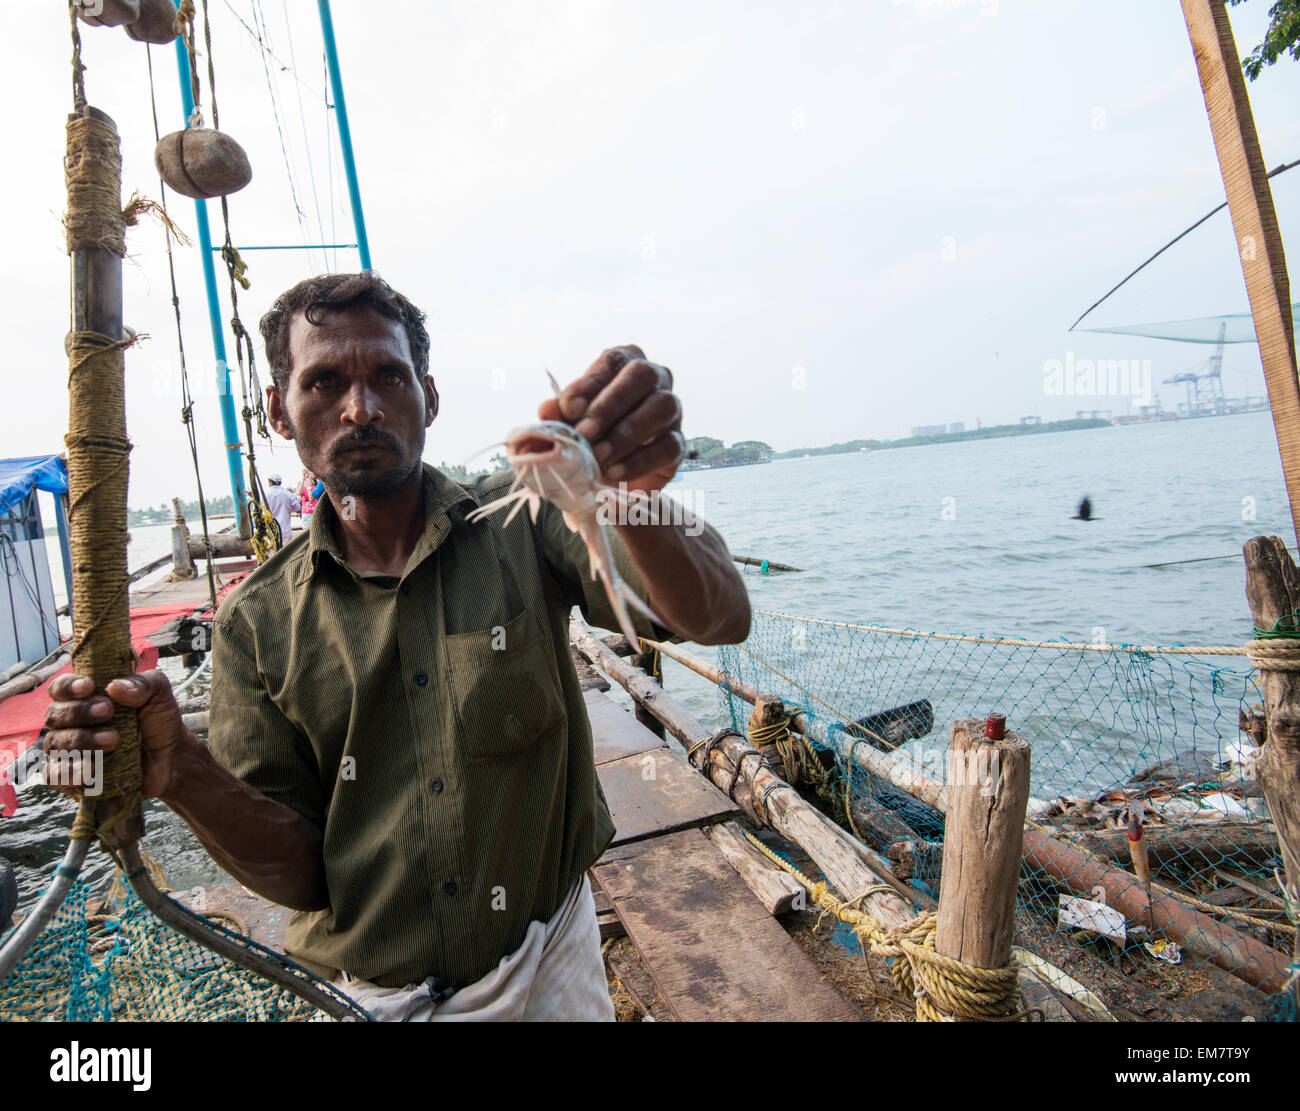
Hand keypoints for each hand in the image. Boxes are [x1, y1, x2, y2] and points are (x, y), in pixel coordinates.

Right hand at [43, 671, 190, 801]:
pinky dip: (68, 771)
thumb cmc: (158, 723)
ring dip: (81, 739)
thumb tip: (114, 686)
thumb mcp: (158, 695)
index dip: (68, 686)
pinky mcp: (72, 778)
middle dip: (80, 711)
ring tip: (113, 740)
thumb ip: (142, 684)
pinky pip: (56, 775)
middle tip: (108, 711)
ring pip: (54, 743)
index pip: (60, 688)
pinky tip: (90, 768)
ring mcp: (69, 751)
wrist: (171, 760)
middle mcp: (71, 724)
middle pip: (55, 714)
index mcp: (85, 699)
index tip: (89, 685)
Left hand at [538, 345, 684, 493]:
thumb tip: (548, 408)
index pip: (613, 361)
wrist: (607, 482)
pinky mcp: (679, 443)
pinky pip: (668, 446)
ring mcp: (672, 409)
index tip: (569, 408)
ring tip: (600, 456)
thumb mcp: (568, 426)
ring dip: (627, 433)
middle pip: (643, 375)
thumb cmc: (588, 440)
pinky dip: (640, 461)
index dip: (591, 382)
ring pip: (662, 406)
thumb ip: (559, 415)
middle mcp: (655, 378)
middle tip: (586, 432)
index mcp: (624, 364)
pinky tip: (616, 472)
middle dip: (612, 404)